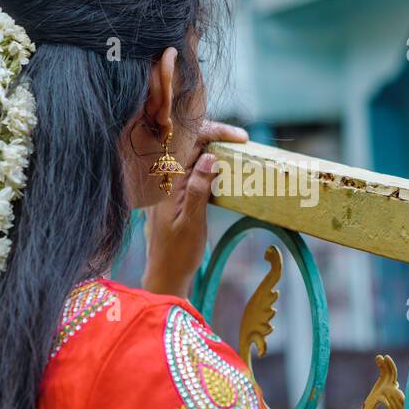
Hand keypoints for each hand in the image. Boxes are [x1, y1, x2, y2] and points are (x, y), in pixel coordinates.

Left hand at [142, 120, 248, 298]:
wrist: (165, 275)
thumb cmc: (178, 254)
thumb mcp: (192, 222)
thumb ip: (198, 189)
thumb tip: (210, 157)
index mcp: (167, 182)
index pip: (188, 143)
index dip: (214, 132)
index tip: (241, 138)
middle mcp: (165, 179)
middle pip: (190, 143)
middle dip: (216, 136)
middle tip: (244, 142)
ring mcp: (169, 185)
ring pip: (192, 155)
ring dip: (215, 148)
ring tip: (239, 151)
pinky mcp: (175, 193)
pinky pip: (193, 169)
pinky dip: (210, 164)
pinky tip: (225, 168)